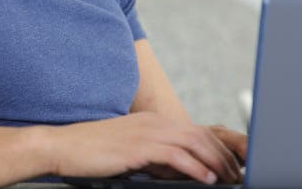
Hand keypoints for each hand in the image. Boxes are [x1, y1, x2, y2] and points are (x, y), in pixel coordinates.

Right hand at [43, 112, 243, 184]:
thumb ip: (157, 157)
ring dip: (216, 162)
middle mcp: (154, 123)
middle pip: (201, 135)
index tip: (231, 165)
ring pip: (194, 143)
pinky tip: (206, 178)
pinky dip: (195, 167)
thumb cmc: (94, 152)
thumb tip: (183, 170)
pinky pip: (176, 155)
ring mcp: (146, 132)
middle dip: (224, 155)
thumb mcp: (132, 151)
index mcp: (153, 122)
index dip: (218, 148)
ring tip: (228, 178)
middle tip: (237, 174)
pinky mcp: (138, 147)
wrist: (64, 147)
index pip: (196, 131)